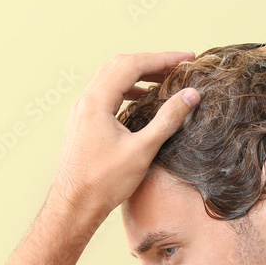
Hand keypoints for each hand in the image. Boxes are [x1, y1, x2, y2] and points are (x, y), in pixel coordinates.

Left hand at [49, 51, 200, 214]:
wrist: (74, 206)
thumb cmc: (105, 183)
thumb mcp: (142, 150)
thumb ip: (168, 119)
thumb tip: (191, 95)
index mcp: (97, 101)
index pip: (133, 65)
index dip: (163, 58)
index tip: (188, 58)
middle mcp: (85, 101)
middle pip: (120, 65)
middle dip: (151, 62)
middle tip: (179, 67)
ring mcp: (82, 111)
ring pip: (111, 78)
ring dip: (138, 74)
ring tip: (164, 81)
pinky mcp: (83, 123)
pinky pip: (106, 93)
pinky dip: (127, 89)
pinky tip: (142, 101)